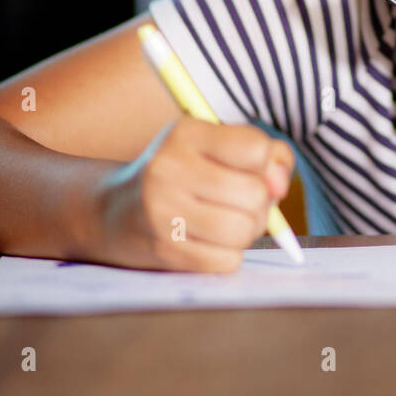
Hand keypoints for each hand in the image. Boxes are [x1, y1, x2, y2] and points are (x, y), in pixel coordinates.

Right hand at [87, 117, 293, 271]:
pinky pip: (227, 261)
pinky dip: (229, 255)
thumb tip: (280, 185)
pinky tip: (209, 243)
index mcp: (186, 134)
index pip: (255, 149)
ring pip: (244, 230)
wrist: (115, 211)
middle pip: (254, 194)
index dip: (267, 165)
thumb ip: (266, 156)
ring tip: (227, 223)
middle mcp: (168, 169)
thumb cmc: (184, 175)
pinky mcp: (164, 250)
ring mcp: (162, 211)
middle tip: (239, 203)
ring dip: (247, 232)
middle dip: (260, 204)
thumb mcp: (217, 148)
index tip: (252, 170)